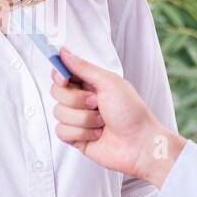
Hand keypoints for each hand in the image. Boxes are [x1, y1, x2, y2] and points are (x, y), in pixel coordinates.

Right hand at [50, 47, 184, 185]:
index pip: (62, 73)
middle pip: (57, 93)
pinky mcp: (75, 137)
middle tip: (96, 103)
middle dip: (77, 100)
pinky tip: (96, 134)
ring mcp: (77, 119)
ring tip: (102, 122)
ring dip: (84, 119)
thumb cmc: (132, 113)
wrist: (139, 144)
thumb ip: (83, 67)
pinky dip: (81, 133)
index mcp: (90, 83)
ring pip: (59, 113)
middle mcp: (82, 100)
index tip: (65, 79)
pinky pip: (61, 131)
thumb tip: (64, 52)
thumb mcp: (109, 82)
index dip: (60, 75)